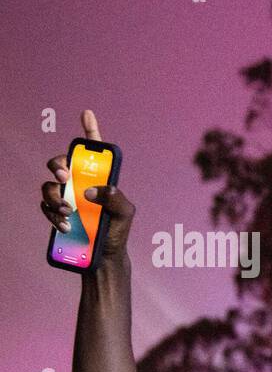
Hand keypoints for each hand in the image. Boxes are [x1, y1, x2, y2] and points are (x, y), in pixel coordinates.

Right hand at [40, 110, 134, 261]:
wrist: (104, 258)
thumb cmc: (117, 231)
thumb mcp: (125, 214)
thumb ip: (116, 199)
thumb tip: (91, 191)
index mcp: (100, 179)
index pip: (94, 152)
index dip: (90, 131)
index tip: (87, 113)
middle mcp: (80, 184)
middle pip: (60, 163)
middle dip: (57, 165)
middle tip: (64, 177)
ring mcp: (66, 198)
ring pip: (48, 185)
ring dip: (54, 196)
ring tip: (69, 212)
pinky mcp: (55, 213)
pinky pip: (45, 206)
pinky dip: (52, 214)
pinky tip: (65, 225)